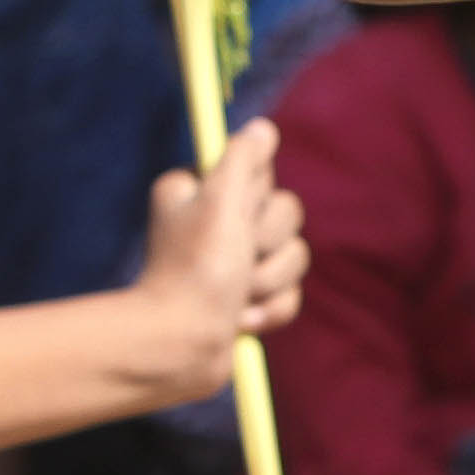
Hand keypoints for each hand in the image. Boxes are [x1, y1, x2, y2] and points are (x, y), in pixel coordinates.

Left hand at [134, 121, 310, 390]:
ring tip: (238, 297)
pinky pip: (288, 294)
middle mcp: (216, 224)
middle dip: (268, 243)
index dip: (257, 198)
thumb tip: (263, 129)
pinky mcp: (248, 300)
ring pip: (293, 257)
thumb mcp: (222, 199)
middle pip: (285, 215)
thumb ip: (244, 159)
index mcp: (201, 192)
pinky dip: (272, 309)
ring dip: (271, 280)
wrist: (182, 345)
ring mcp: (233, 265)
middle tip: (238, 259)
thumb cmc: (198, 269)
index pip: (261, 175)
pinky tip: (242, 320)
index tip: (236, 214)